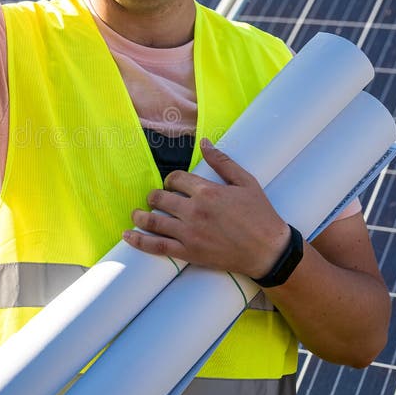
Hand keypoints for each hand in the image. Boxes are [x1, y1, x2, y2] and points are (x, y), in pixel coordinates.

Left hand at [123, 138, 290, 278]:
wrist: (268, 250)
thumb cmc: (260, 214)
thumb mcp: (246, 182)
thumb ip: (222, 161)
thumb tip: (204, 142)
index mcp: (207, 191)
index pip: (176, 179)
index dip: (171, 180)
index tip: (172, 184)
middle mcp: (194, 211)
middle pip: (161, 198)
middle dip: (155, 196)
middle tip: (155, 199)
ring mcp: (189, 233)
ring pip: (154, 221)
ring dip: (140, 215)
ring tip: (136, 214)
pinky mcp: (189, 252)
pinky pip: (157, 246)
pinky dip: (139, 241)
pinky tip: (128, 235)